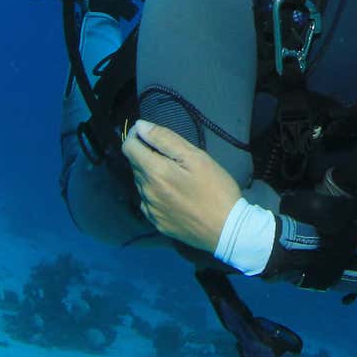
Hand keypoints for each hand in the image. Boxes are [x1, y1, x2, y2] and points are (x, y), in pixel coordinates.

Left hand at [121, 119, 241, 253]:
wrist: (227, 230)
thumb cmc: (215, 188)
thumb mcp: (195, 157)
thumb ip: (164, 139)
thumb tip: (139, 126)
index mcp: (153, 172)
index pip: (128, 147)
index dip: (136, 135)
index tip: (150, 133)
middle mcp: (145, 192)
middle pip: (134, 165)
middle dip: (146, 154)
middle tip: (170, 155)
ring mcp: (150, 210)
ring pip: (140, 183)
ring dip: (150, 174)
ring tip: (174, 175)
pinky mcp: (156, 223)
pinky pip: (147, 202)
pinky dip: (154, 193)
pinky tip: (173, 194)